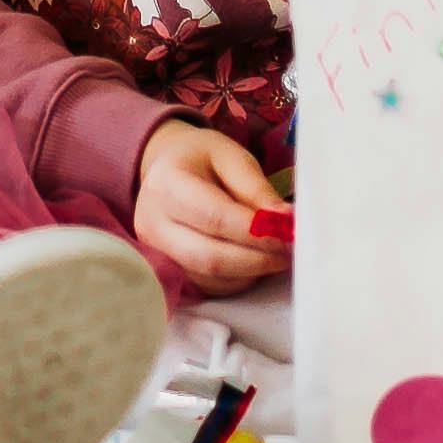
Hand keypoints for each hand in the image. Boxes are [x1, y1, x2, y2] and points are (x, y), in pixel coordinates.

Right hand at [132, 117, 284, 292]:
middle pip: (209, 257)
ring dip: (250, 272)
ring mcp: (156, 252)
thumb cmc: (200, 159)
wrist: (165, 168)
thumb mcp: (231, 157)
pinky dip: (238, 279)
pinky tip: (255, 261)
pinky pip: (208, 286)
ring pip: (210, 278)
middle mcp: (153, 224)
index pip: (214, 218)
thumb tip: (284, 220)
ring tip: (277, 254)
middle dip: (256, 260)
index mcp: (167, 185)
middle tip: (289, 251)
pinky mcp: (167, 270)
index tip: (288, 233)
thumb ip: (256, 189)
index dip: (255, 232)